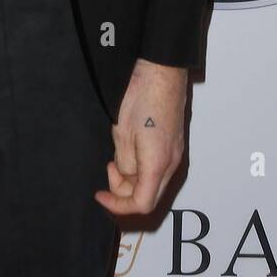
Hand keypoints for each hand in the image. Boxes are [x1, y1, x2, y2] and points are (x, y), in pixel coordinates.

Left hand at [94, 58, 186, 216]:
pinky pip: (158, 168)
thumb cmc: (141, 95)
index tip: (100, 195)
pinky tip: (129, 151)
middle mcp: (172, 163)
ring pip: (153, 183)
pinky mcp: (174, 144)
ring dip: (132, 179)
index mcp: (158, 163)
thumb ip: (124, 162)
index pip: (141, 204)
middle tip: (107, 173)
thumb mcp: (122, 133)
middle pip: (149, 197)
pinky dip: (141, 168)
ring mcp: (176, 154)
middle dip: (124, 193)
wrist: (161, 70)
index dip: (118, 206)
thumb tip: (124, 175)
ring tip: (115, 158)